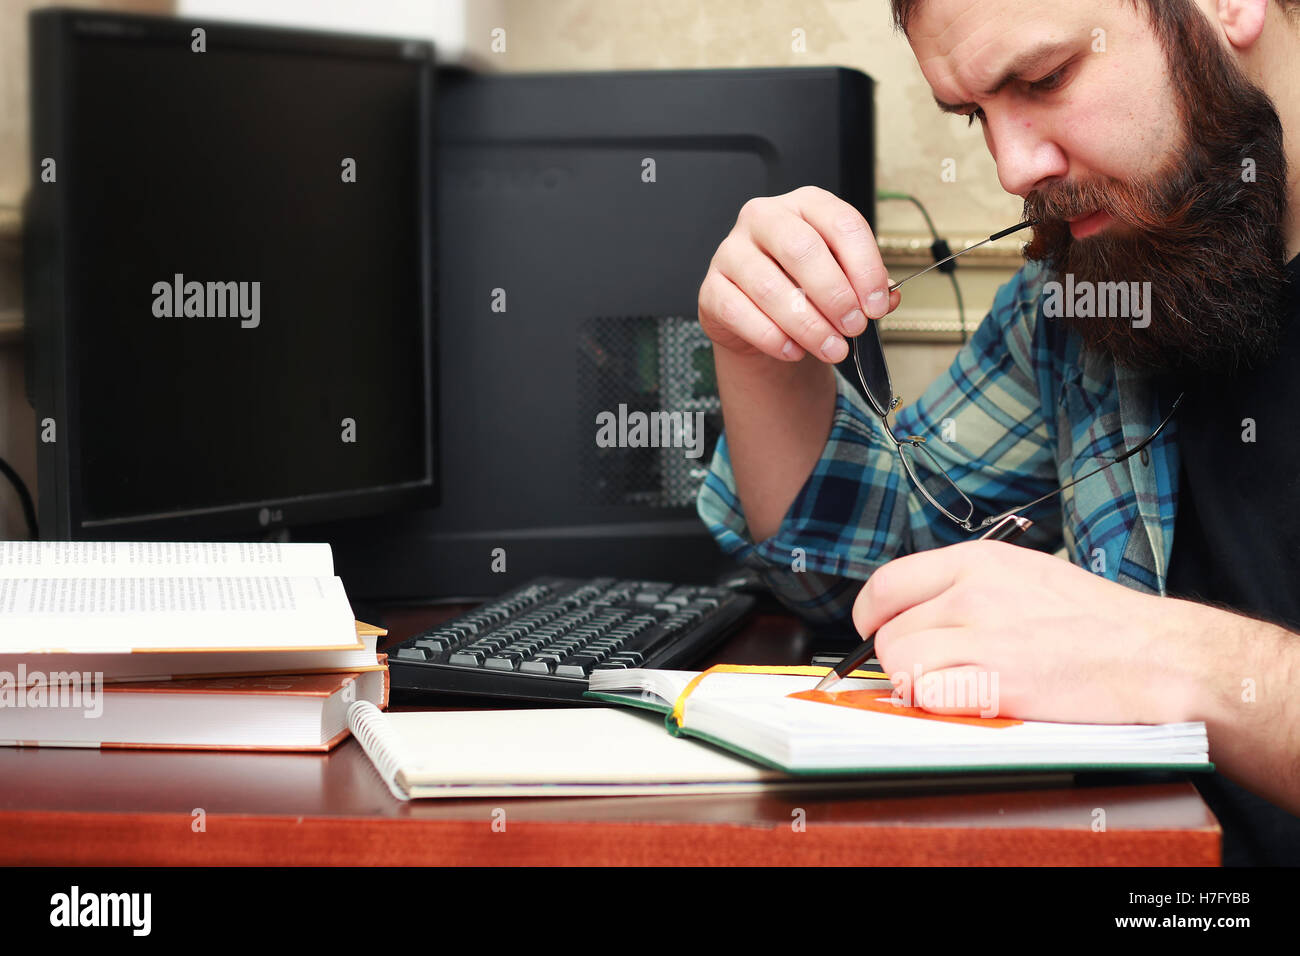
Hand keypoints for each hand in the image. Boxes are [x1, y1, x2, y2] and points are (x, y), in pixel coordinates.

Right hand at [697, 185, 901, 363]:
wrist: (758, 315)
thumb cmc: (802, 287)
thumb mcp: (840, 279)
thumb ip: (865, 286)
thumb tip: (888, 298)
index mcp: (805, 204)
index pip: (841, 223)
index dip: (865, 266)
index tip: (877, 304)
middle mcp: (764, 218)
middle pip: (802, 249)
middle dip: (835, 295)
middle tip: (854, 326)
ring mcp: (731, 251)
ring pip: (769, 287)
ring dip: (808, 325)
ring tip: (832, 348)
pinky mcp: (711, 287)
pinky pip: (740, 313)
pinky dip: (772, 337)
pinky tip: (794, 351)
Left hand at [852, 541, 1218, 723]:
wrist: (1156, 655)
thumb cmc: (1096, 621)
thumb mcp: (1024, 575)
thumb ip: (965, 587)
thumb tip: (915, 614)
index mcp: (978, 560)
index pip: (886, 583)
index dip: (872, 617)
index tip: (877, 633)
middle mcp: (973, 591)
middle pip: (888, 631)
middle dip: (899, 658)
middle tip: (930, 671)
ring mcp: (985, 634)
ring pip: (900, 662)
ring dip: (914, 683)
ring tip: (953, 686)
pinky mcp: (999, 680)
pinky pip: (927, 694)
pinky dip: (935, 704)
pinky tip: (965, 702)